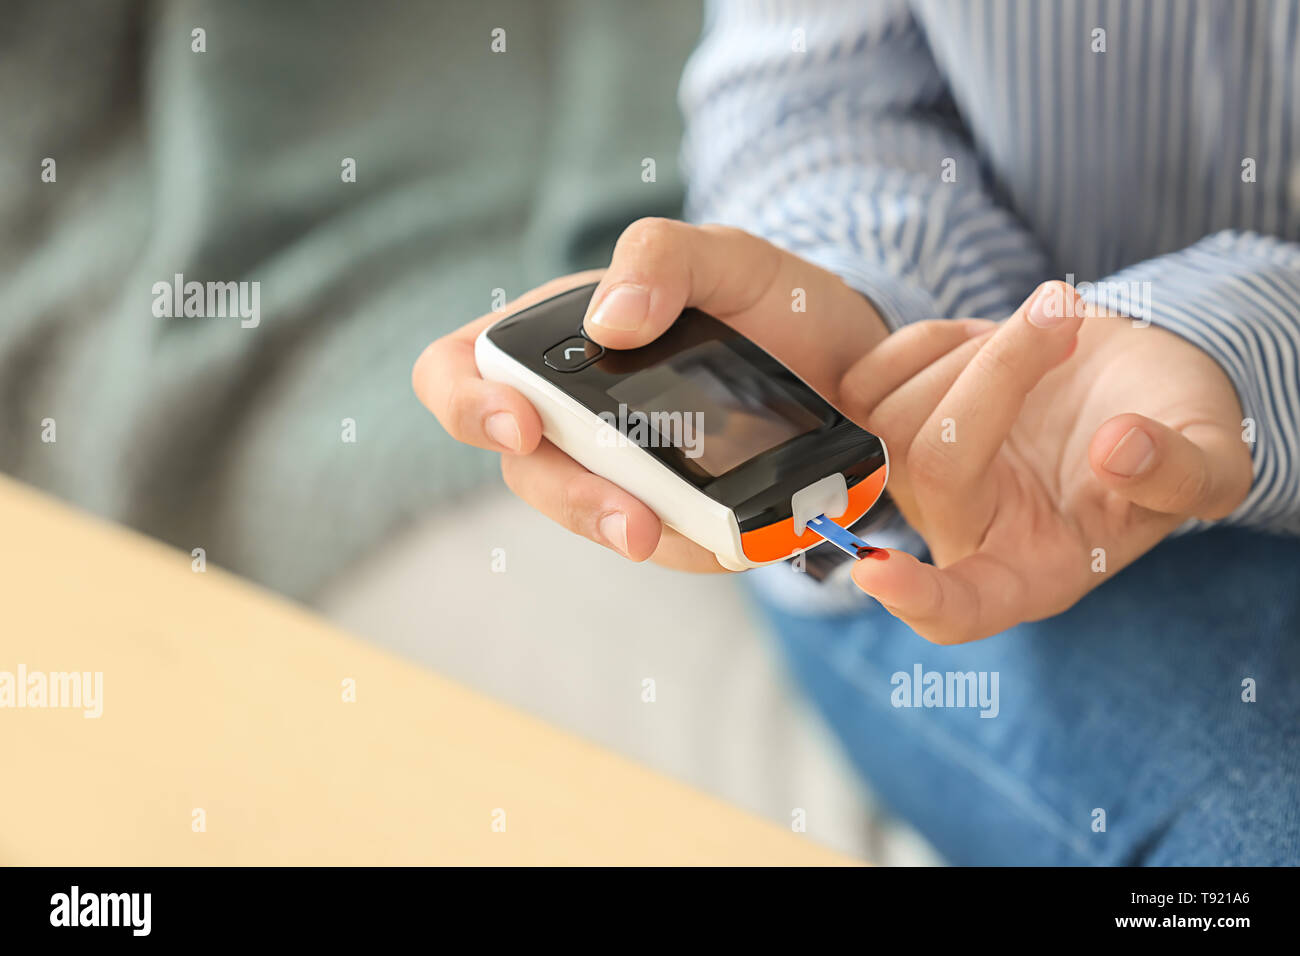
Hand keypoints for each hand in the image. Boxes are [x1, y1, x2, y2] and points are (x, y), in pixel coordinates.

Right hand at [413, 218, 888, 570]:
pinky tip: (729, 533)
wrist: (848, 356)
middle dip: (572, 498)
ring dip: (627, 530)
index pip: (459, 370)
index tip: (520, 424)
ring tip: (682, 533)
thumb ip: (661, 258)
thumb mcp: (724, 253)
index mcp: (557, 340)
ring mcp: (621, 469)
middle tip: (631, 518)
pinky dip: (693, 544)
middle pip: (525, 468)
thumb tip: (607, 323)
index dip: (465, 403)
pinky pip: (667, 542)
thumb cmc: (767, 297)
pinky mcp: (675, 514)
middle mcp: (573, 411)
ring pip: (591, 514)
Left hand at [837, 282, 1253, 642]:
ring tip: (1051, 326)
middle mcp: (964, 533)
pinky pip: (867, 380)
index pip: (960, 611)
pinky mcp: (893, 424)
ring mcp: (919, 481)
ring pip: (893, 417)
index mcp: (1032, 571)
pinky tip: (988, 336)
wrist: (1137, 378)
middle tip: (1068, 316)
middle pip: (933, 467)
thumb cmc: (1177, 433)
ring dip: (976, 351)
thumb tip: (1119, 451)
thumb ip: (1182, 472)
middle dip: (1000, 375)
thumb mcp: (1215, 461)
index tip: (878, 576)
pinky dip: (928, 341)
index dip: (919, 599)